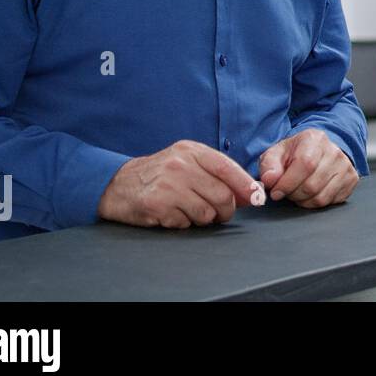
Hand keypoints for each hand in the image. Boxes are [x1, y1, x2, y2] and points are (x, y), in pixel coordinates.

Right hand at [98, 140, 261, 228]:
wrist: (118, 184)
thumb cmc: (160, 175)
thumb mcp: (188, 163)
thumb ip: (218, 175)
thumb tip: (252, 193)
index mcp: (192, 151)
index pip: (227, 168)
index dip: (245, 185)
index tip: (256, 198)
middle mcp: (180, 165)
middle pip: (222, 195)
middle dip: (226, 210)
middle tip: (220, 214)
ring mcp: (168, 185)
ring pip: (206, 212)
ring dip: (204, 219)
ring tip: (191, 211)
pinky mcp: (157, 205)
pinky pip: (185, 223)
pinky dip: (183, 223)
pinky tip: (173, 214)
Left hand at [259, 129, 358, 208]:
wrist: (319, 151)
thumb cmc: (295, 153)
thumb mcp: (277, 153)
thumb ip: (269, 165)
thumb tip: (270, 180)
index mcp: (315, 139)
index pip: (305, 164)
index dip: (288, 183)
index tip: (276, 192)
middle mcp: (334, 152)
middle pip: (312, 185)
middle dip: (293, 194)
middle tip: (286, 192)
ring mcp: (346, 166)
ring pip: (321, 197)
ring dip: (304, 201)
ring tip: (298, 192)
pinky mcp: (351, 180)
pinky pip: (331, 202)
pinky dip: (316, 203)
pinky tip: (310, 194)